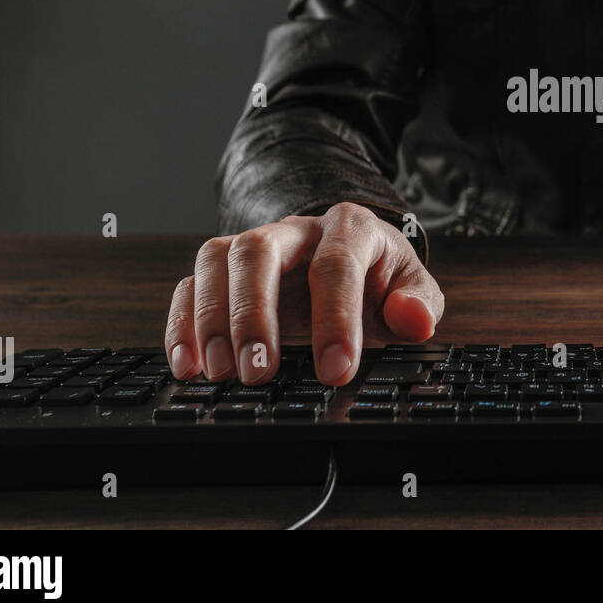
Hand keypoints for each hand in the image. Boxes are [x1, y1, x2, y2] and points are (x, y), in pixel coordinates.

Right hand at [165, 203, 443, 385]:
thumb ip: (420, 303)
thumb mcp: (413, 286)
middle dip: (254, 313)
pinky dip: (182, 324)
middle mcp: (295, 230)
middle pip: (258, 251)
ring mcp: (254, 245)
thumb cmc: (381, 277)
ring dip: (211, 318)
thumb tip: (413, 319)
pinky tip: (189, 366)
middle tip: (259, 371)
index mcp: (350, 228)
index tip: (335, 371)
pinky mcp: (224, 271)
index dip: (334, 318)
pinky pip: (189, 284)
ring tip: (221, 374)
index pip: (335, 264)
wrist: (357, 258)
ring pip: (217, 259)